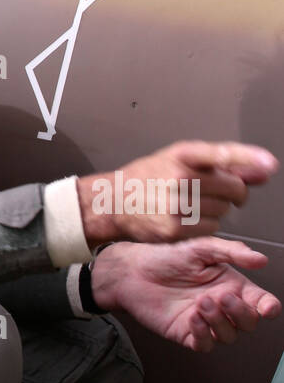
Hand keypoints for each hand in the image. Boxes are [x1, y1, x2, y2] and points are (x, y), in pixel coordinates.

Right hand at [77, 141, 277, 245]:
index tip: (269, 164)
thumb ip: (223, 163)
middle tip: (218, 191)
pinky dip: (205, 225)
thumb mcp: (180, 159)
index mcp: (182, 154)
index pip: (222, 154)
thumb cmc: (150, 177)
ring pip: (225, 210)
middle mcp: (180, 177)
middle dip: (234, 192)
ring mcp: (178, 204)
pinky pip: (212, 228)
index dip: (249, 159)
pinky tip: (186, 217)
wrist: (115, 201)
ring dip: (217, 209)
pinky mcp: (177, 228)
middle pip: (234, 188)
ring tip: (191, 203)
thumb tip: (263, 170)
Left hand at [90, 237, 280, 350]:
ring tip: (201, 302)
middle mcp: (222, 305)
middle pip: (248, 322)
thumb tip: (261, 260)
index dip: (268, 307)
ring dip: (219, 322)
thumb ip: (232, 252)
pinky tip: (192, 316)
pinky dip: (203, 333)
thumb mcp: (201, 248)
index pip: (259, 302)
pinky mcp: (187, 333)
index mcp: (231, 285)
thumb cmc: (166, 257)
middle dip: (241, 313)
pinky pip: (205, 344)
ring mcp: (206, 321)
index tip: (268, 307)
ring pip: (229, 336)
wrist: (134, 271)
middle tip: (222, 297)